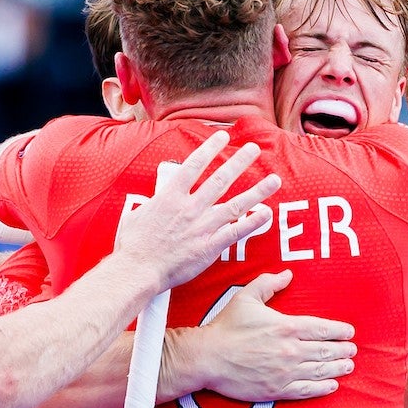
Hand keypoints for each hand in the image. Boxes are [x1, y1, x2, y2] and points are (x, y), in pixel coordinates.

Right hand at [112, 132, 280, 294]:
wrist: (137, 270)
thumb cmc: (132, 245)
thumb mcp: (137, 215)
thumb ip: (151, 204)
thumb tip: (154, 201)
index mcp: (170, 196)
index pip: (194, 165)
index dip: (210, 148)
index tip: (222, 136)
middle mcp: (190, 208)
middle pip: (220, 179)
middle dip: (239, 162)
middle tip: (253, 149)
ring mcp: (202, 227)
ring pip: (236, 204)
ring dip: (257, 191)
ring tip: (274, 180)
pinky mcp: (209, 247)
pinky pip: (236, 232)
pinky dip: (253, 222)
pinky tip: (266, 213)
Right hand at [166, 270, 355, 401]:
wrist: (208, 357)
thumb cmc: (226, 326)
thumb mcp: (246, 297)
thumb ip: (269, 284)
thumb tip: (288, 274)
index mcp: (286, 326)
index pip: (322, 328)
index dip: (340, 331)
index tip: (349, 332)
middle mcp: (290, 350)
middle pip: (326, 351)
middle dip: (343, 350)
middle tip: (352, 350)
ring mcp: (285, 372)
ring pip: (320, 371)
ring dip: (337, 368)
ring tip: (348, 365)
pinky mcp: (277, 389)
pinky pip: (306, 390)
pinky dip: (322, 388)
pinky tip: (332, 385)